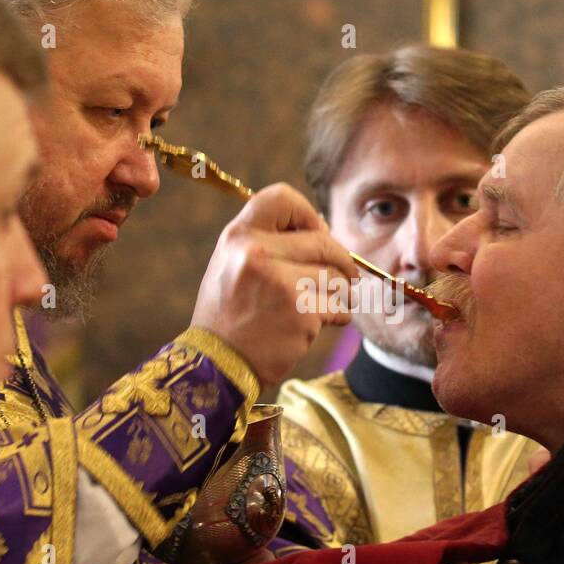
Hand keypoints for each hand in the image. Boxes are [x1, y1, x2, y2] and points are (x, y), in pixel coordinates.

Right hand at [191, 184, 357, 387]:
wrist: (216, 365)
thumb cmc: (229, 314)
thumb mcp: (233, 264)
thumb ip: (268, 243)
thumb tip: (323, 230)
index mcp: (238, 236)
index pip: (282, 198)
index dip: (307, 213)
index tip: (317, 232)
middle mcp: (257, 253)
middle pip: (322, 241)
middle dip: (342, 259)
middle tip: (347, 274)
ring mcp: (281, 283)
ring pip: (334, 277)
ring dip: (338, 293)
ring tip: (323, 306)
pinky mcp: (300, 313)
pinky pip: (337, 306)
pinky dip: (337, 316)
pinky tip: (320, 324)